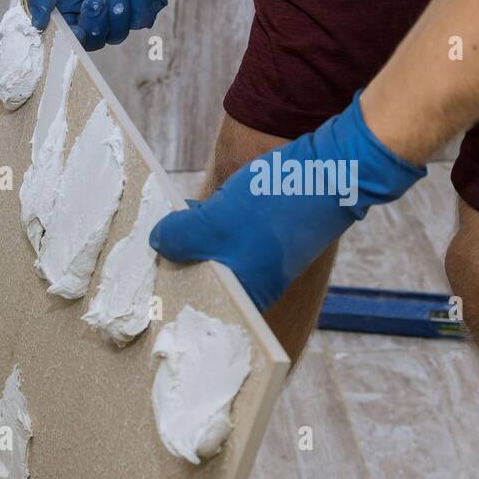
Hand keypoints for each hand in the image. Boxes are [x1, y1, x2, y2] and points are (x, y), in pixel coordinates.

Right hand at [21, 0, 200, 50]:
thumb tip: (36, 23)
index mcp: (68, 4)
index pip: (65, 37)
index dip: (71, 38)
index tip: (77, 30)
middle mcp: (93, 13)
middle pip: (91, 42)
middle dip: (95, 21)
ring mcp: (120, 14)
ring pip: (116, 34)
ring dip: (119, 3)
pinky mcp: (144, 9)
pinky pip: (140, 20)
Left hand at [149, 94, 426, 310]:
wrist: (333, 171)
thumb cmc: (273, 207)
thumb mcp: (209, 223)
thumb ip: (176, 239)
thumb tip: (157, 242)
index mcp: (243, 300)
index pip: (194, 307)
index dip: (166, 287)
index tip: (145, 270)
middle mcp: (254, 290)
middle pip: (198, 280)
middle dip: (176, 258)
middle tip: (158, 236)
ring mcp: (262, 265)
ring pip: (210, 255)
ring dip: (192, 237)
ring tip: (182, 216)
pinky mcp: (266, 241)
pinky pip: (226, 239)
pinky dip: (212, 225)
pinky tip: (202, 207)